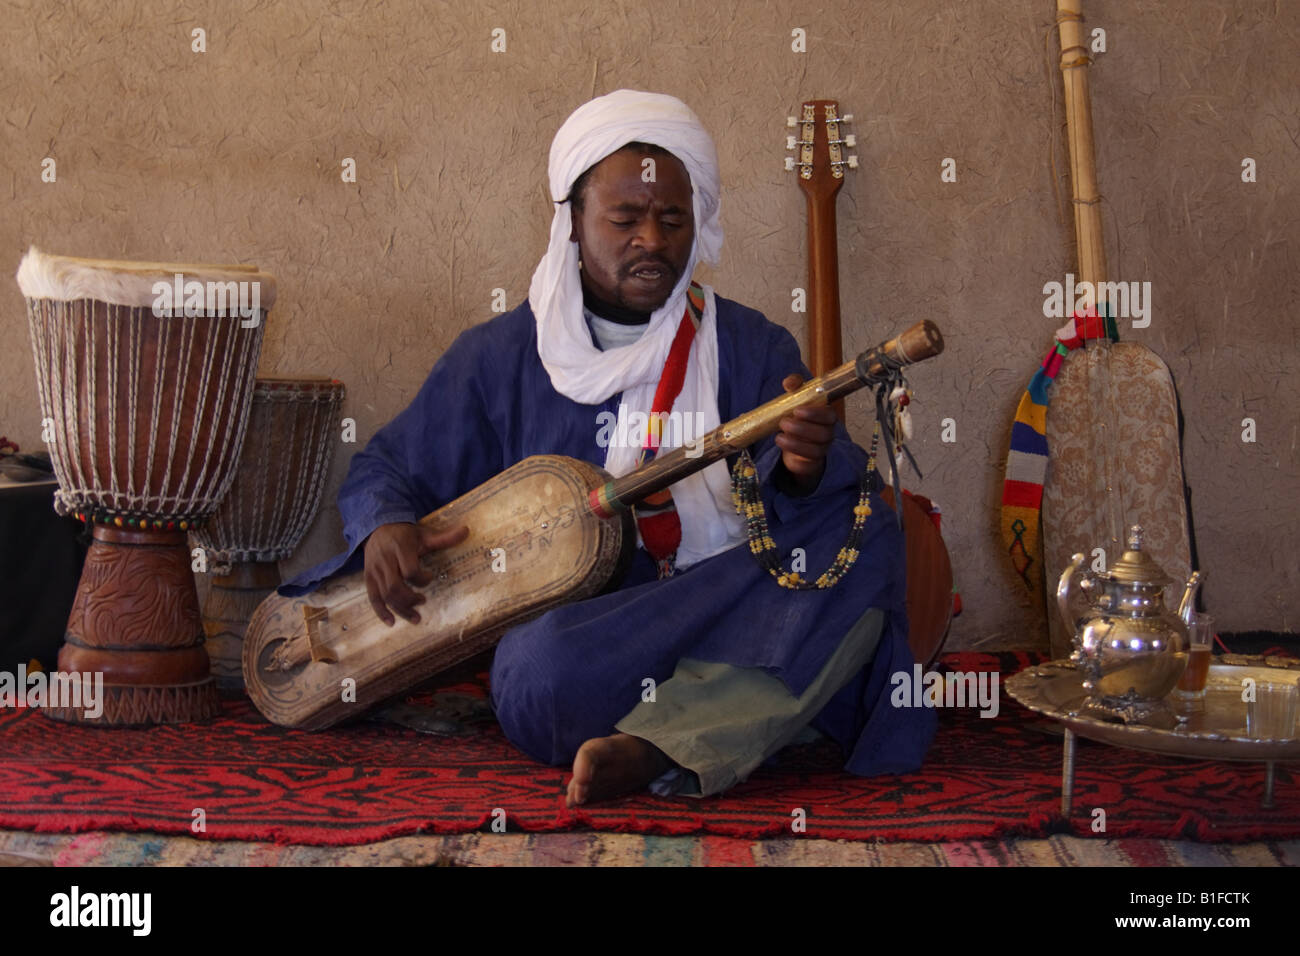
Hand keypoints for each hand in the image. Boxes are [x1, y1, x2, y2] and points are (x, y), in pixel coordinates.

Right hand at [363, 521, 469, 626]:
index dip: (422, 579)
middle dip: (410, 599)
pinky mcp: (368, 577)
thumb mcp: (424, 534)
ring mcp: (375, 570)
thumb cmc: (405, 534)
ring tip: (415, 617)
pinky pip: (373, 597)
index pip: (410, 570)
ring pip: (385, 595)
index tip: (430, 577)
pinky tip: (391, 622)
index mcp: (400, 548)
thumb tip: (467, 530)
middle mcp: (385, 560)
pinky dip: (381, 611)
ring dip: (400, 609)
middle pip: (395, 587)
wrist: (377, 528)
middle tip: (423, 602)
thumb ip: (444, 537)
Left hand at [774, 374, 834, 494]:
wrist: (794, 443)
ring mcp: (821, 450)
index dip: (815, 414)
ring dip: (796, 443)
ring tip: (779, 437)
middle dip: (802, 428)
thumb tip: (789, 383)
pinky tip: (783, 449)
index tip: (797, 410)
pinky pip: (808, 465)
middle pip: (823, 434)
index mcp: (826, 417)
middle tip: (783, 423)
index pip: (830, 415)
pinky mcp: (811, 464)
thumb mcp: (796, 398)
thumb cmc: (798, 418)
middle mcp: (827, 434)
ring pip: (816, 450)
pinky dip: (795, 458)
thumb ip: (795, 386)